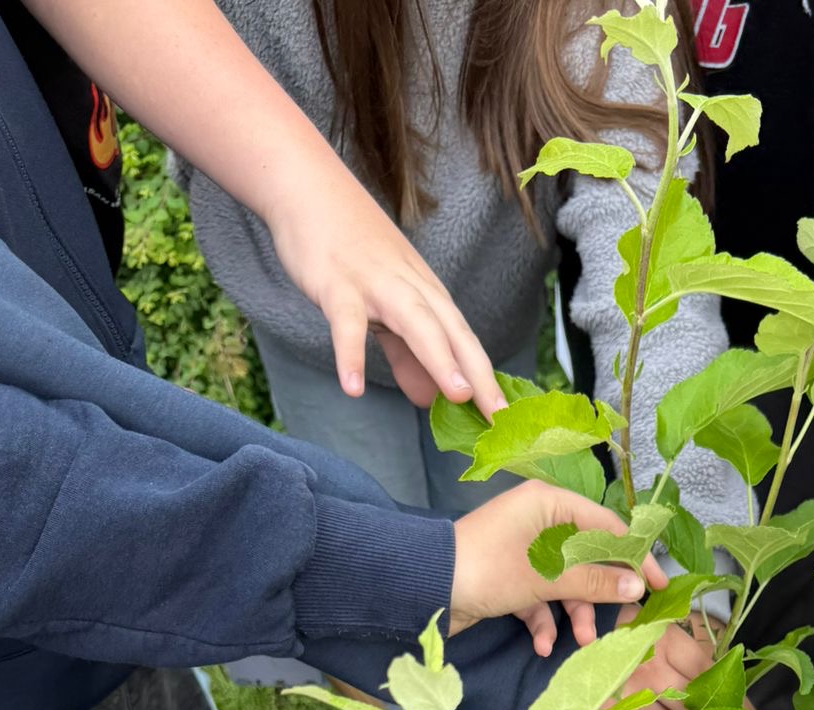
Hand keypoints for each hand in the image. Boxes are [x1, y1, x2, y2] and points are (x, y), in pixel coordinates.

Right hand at [265, 166, 503, 414]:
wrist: (306, 187)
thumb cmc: (352, 249)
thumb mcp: (386, 302)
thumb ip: (406, 354)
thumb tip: (428, 398)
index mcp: (426, 294)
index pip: (464, 341)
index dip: (487, 379)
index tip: (507, 418)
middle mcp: (410, 287)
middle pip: (452, 333)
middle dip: (479, 375)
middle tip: (499, 416)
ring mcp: (375, 283)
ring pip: (415, 321)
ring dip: (439, 358)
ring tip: (458, 396)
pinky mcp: (336, 283)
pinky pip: (346, 322)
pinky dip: (350, 354)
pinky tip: (353, 388)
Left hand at [449, 482, 666, 641]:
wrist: (421, 588)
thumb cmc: (485, 569)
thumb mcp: (545, 577)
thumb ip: (593, 582)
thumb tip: (636, 587)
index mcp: (549, 504)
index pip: (606, 525)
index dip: (634, 556)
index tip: (657, 584)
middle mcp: (538, 522)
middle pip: (587, 559)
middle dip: (600, 595)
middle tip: (624, 623)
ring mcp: (522, 551)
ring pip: (564, 583)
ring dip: (575, 614)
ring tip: (581, 643)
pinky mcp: (508, 578)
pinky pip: (539, 598)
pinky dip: (544, 621)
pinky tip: (543, 645)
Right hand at [594, 611, 713, 709]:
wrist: (568, 640)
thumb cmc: (619, 634)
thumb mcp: (655, 630)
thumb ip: (685, 655)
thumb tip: (717, 686)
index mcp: (664, 641)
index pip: (704, 673)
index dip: (711, 689)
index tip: (710, 695)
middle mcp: (648, 669)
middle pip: (687, 704)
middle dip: (686, 708)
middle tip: (677, 704)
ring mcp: (624, 695)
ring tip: (652, 709)